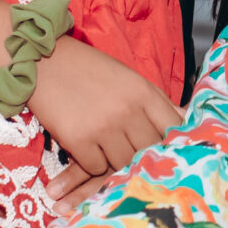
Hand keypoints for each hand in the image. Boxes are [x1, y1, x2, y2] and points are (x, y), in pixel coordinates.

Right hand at [27, 39, 182, 206]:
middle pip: (148, 149)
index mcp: (143, 92)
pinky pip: (95, 167)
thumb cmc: (88, 69)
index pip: (173, 127)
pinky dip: (93, 164)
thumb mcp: (128, 78)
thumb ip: (155, 100)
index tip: (170, 151)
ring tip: (108, 150)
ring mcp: (102, 126)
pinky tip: (88, 150)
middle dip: (144, 157)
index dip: (174, 142)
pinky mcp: (77, 140)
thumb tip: (185, 118)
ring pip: (123, 163)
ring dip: (116, 161)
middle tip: (134, 157)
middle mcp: (127, 110)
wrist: (42, 59)